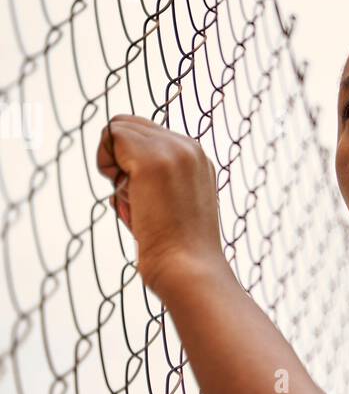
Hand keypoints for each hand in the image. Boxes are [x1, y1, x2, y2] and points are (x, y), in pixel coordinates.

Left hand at [96, 115, 224, 298]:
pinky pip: (112, 135)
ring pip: (118, 127)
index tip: (140, 194)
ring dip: (112, 162)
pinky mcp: (151, 160)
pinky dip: (104, 162)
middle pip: (131, 125)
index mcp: (197, 158)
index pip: (148, 134)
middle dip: (120, 157)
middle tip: (130, 194)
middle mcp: (190, 147)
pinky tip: (122, 192)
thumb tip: (117, 178)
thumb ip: (153, 185)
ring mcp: (172, 150)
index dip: (131, 160)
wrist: (189, 269)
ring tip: (132, 198)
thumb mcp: (171, 207)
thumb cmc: (177, 251)